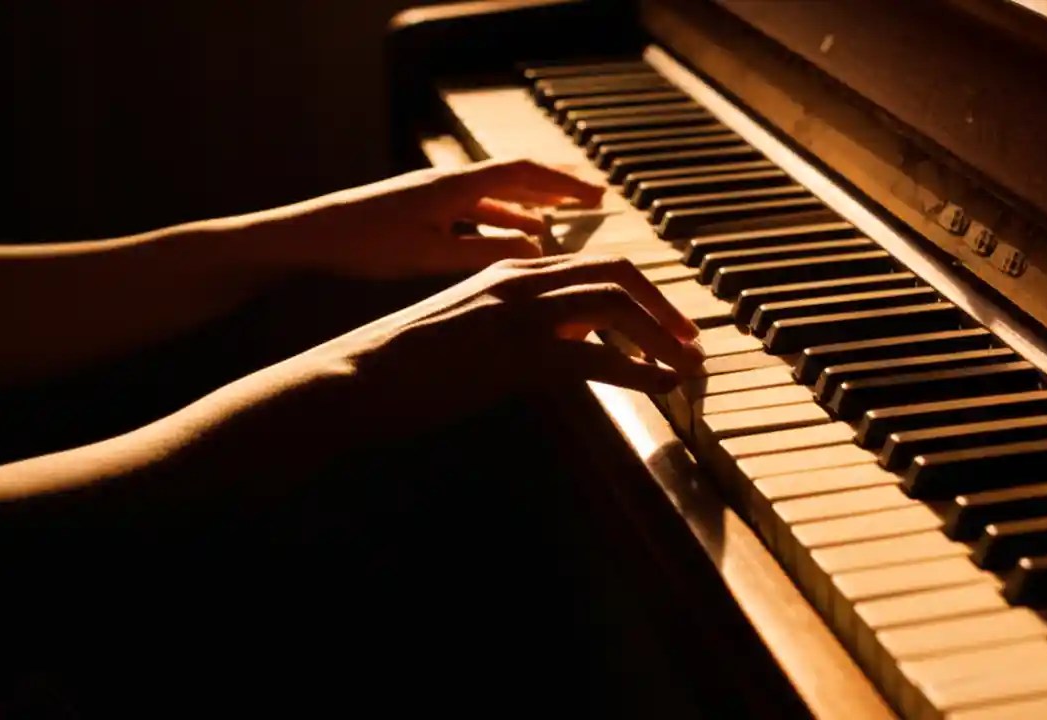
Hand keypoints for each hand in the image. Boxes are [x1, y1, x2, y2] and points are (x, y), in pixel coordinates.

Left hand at [286, 159, 604, 278]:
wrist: (310, 237)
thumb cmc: (366, 245)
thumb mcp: (431, 255)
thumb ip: (485, 254)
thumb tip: (537, 252)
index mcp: (455, 186)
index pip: (524, 173)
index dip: (564, 185)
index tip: (598, 197)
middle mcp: (449, 183)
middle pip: (515, 177)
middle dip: (555, 190)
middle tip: (592, 202)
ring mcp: (434, 196)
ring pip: (495, 195)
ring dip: (529, 207)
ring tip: (558, 226)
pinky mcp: (421, 212)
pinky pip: (474, 210)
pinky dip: (501, 221)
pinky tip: (508, 241)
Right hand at [302, 253, 701, 437]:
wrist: (355, 379)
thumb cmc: (404, 364)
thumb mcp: (469, 330)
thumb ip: (518, 329)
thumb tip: (567, 350)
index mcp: (508, 272)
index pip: (591, 264)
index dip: (639, 290)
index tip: (664, 320)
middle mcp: (519, 282)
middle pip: (616, 274)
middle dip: (663, 306)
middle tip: (691, 340)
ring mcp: (519, 316)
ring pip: (615, 307)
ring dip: (661, 337)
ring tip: (687, 367)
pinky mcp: (516, 357)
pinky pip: (596, 361)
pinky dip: (638, 373)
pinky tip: (660, 388)